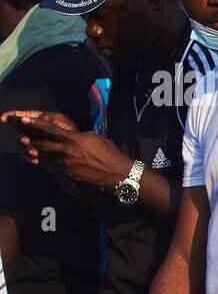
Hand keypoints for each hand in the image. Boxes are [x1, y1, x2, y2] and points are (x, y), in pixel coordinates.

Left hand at [1, 111, 130, 188]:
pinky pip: (58, 166)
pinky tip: (63, 161)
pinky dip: (57, 162)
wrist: (118, 173)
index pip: (50, 130)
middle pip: (43, 145)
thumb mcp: (96, 138)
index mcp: (74, 140)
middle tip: (30, 138)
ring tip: (44, 149)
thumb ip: (80, 135)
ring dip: (45, 153)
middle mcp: (67, 152)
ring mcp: (67, 165)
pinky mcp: (69, 174)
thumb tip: (72, 136)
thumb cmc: (110, 153)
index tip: (24, 120)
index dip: (35, 124)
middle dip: (35, 141)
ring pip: (49, 157)